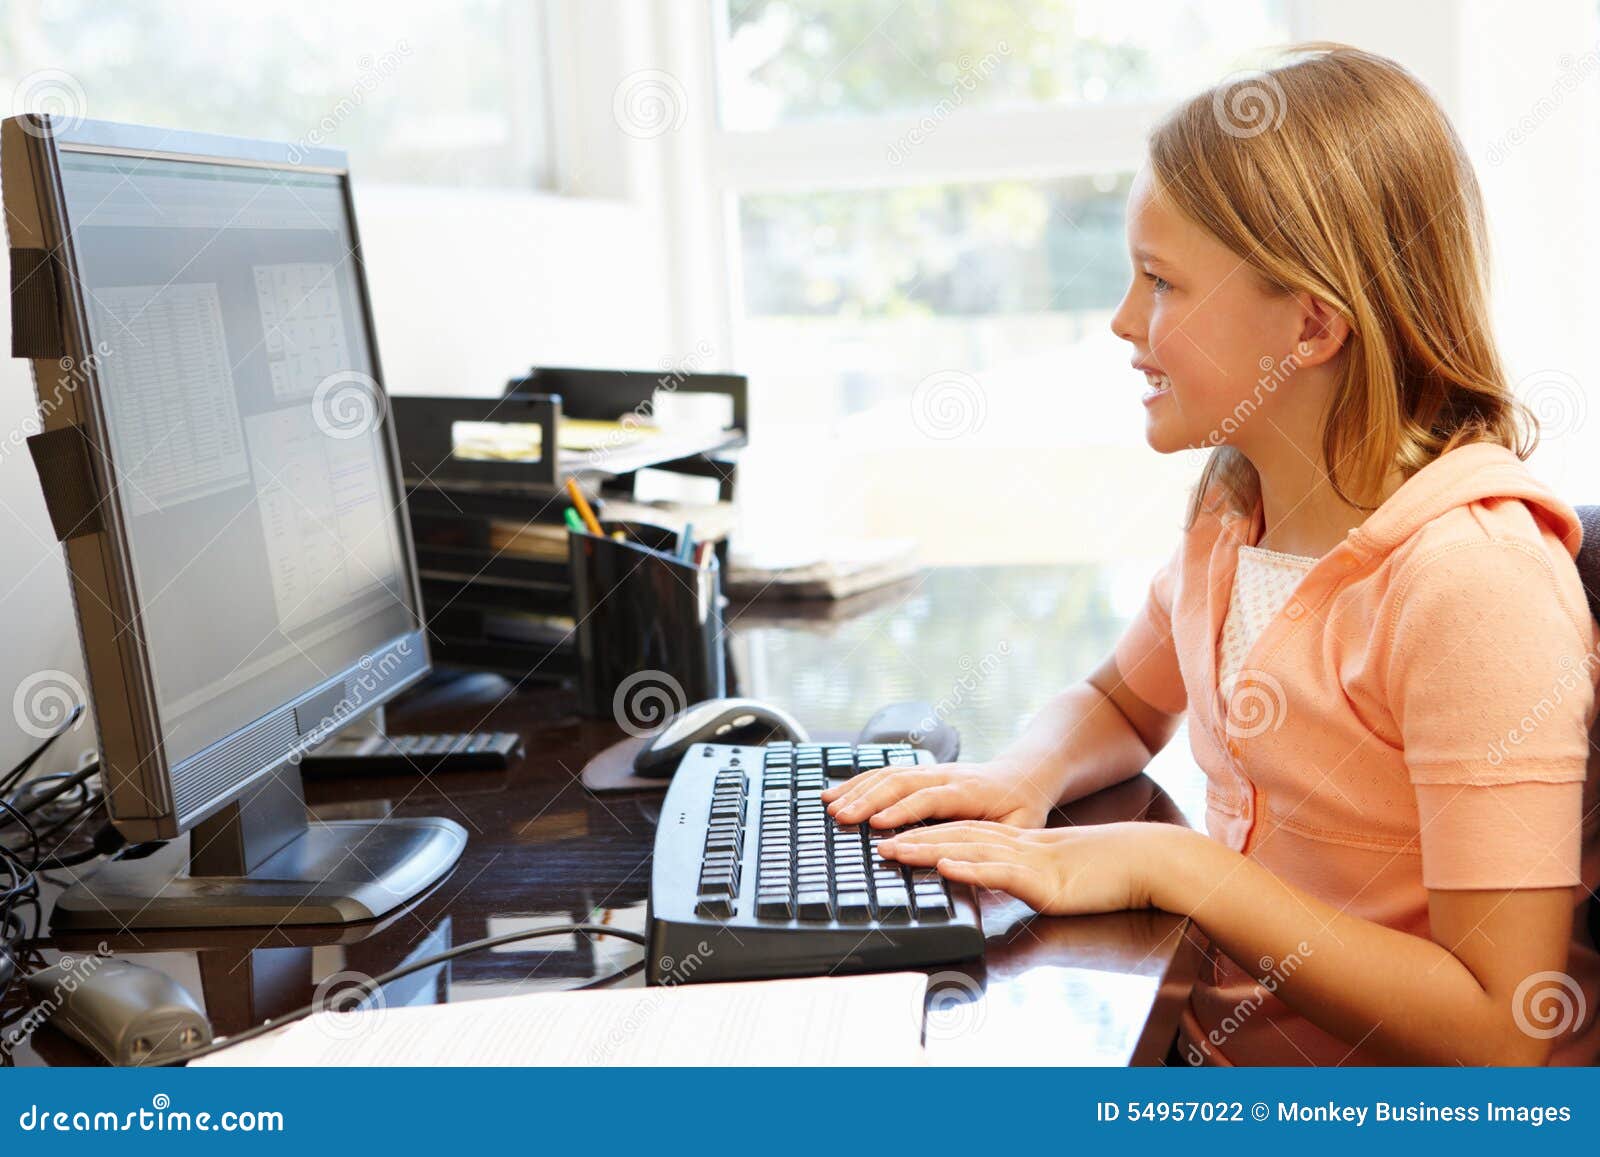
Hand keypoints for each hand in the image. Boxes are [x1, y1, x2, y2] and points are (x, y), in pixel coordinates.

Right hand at [821, 759, 1054, 828]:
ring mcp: (932, 771)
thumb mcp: (1022, 829)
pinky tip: (839, 792)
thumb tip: (972, 867)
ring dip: (857, 789)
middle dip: (867, 799)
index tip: (878, 824)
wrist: (1025, 774)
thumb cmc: (1023, 808)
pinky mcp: (922, 772)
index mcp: (970, 791)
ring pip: (889, 775)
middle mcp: (946, 776)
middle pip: (901, 782)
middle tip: (840, 817)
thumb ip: (998, 845)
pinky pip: (887, 773)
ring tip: (830, 805)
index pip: (931, 799)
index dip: (904, 811)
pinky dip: (860, 782)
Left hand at [877, 820, 1189, 915]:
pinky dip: (969, 869)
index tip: (880, 832)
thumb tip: (982, 880)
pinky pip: (1000, 871)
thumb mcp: (1048, 875)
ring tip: (889, 850)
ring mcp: (1026, 858)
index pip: (954, 831)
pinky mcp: (1043, 879)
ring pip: (967, 849)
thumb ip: (1015, 876)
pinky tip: (945, 868)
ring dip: (925, 849)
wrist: (1145, 862)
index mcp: (1010, 842)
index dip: (916, 829)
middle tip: (867, 836)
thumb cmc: (1101, 871)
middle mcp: (1012, 844)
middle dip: (906, 834)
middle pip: (950, 834)